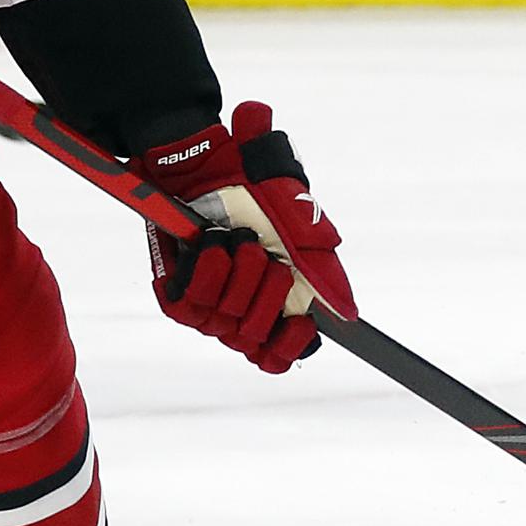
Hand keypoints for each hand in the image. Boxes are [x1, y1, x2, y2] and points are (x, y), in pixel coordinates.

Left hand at [135, 103, 354, 372]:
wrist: (215, 169)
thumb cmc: (261, 197)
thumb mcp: (305, 232)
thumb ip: (327, 274)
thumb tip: (349, 313)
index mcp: (275, 303)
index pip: (277, 355)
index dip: (289, 344)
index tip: (300, 321)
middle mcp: (240, 310)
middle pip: (255, 335)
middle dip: (267, 289)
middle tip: (265, 254)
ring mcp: (206, 305)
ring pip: (225, 319)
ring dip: (237, 271)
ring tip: (237, 239)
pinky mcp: (176, 293)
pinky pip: (191, 303)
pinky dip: (207, 269)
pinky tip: (212, 244)